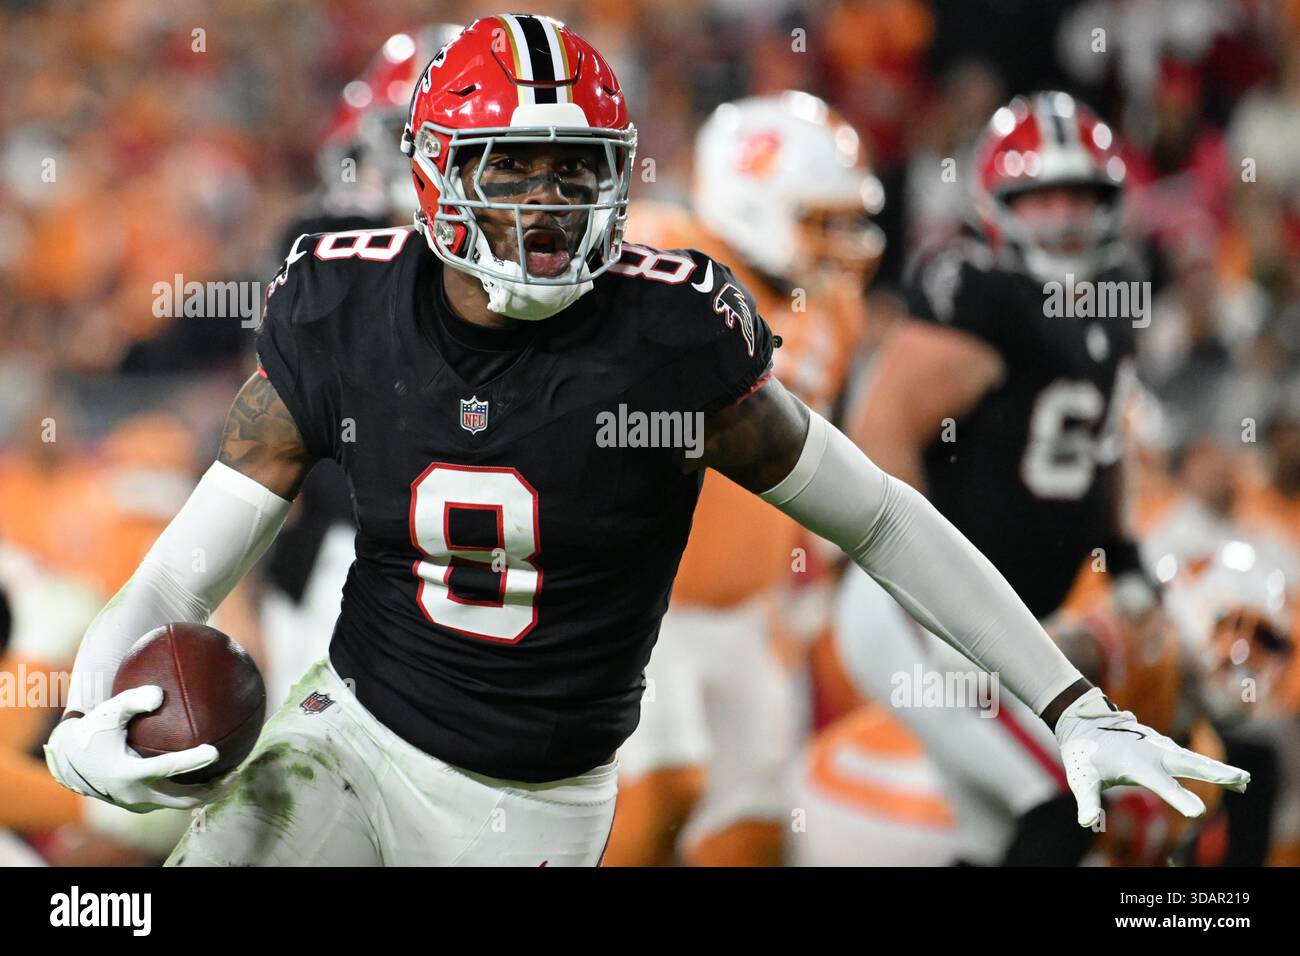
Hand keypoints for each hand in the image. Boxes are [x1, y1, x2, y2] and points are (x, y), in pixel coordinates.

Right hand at [43, 686, 217, 812]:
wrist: (69, 760)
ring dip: (207, 792)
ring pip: (180, 803)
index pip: (166, 769)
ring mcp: (138, 803)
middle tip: (237, 771)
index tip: (215, 751)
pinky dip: (193, 790)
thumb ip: (133, 700)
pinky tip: (212, 773)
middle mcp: (134, 794)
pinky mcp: (141, 804)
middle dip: (213, 788)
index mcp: (127, 773)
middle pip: (183, 799)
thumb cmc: (93, 730)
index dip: (192, 761)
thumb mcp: (108, 712)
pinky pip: (172, 799)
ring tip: (233, 775)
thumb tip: (160, 692)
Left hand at [1055, 687, 1248, 827]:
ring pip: (1193, 759)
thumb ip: (1087, 801)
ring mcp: (1159, 747)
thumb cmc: (1083, 753)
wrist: (1083, 721)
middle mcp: (1152, 754)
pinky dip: (1210, 765)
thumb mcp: (1081, 778)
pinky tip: (1228, 776)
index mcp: (1136, 764)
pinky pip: (1189, 757)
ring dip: (1219, 769)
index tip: (1197, 812)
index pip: (1161, 784)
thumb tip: (1085, 821)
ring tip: (1244, 781)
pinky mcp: (1162, 746)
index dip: (1178, 798)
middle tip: (1242, 781)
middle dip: (1214, 773)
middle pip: (1188, 764)